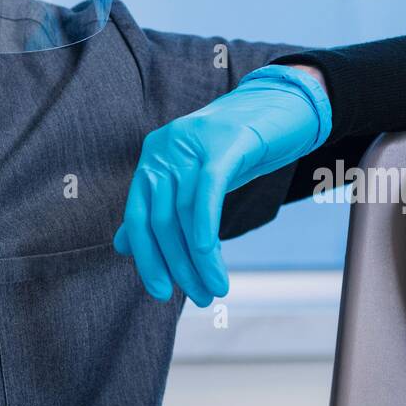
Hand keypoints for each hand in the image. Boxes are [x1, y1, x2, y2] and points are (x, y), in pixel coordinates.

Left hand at [113, 65, 330, 305]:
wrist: (284, 107)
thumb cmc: (240, 148)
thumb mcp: (197, 180)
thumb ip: (160, 208)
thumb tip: (122, 244)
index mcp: (154, 156)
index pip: (138, 215)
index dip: (147, 257)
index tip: (161, 291)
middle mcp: (165, 147)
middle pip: (159, 218)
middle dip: (176, 265)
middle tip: (199, 298)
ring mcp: (192, 142)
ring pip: (184, 213)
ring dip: (197, 260)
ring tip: (214, 289)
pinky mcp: (223, 142)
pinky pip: (205, 193)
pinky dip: (204, 230)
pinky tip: (210, 258)